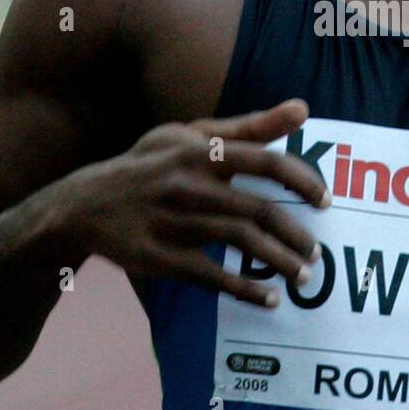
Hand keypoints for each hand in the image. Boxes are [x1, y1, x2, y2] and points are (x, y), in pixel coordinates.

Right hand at [60, 98, 328, 306]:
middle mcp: (188, 183)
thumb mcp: (191, 135)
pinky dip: (245, 290)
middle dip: (296, 235)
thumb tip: (303, 109)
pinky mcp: (159, 257)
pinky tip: (268, 300)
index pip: (265, 161)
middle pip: (258, 210)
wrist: (83, 204)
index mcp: (200, 150)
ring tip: (302, 277)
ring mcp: (172, 222)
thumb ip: (250, 127)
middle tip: (316, 253)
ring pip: (241, 244)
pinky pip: (212, 277)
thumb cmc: (151, 164)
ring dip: (279, 263)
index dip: (301, 182)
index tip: (325, 201)